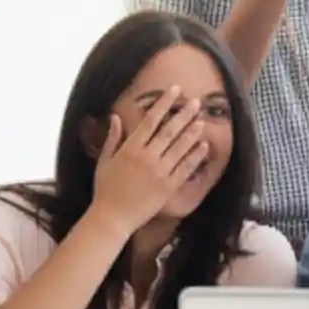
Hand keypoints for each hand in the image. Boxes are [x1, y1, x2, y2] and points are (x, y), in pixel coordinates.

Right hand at [88, 86, 208, 235]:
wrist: (112, 218)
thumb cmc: (105, 190)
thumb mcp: (104, 161)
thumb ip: (112, 138)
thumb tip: (115, 117)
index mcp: (130, 149)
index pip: (151, 120)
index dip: (164, 103)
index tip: (174, 90)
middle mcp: (147, 157)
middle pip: (170, 130)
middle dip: (184, 114)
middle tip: (196, 102)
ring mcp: (160, 172)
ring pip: (180, 148)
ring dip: (193, 132)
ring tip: (202, 120)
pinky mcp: (168, 187)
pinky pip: (185, 168)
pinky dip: (196, 156)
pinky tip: (204, 146)